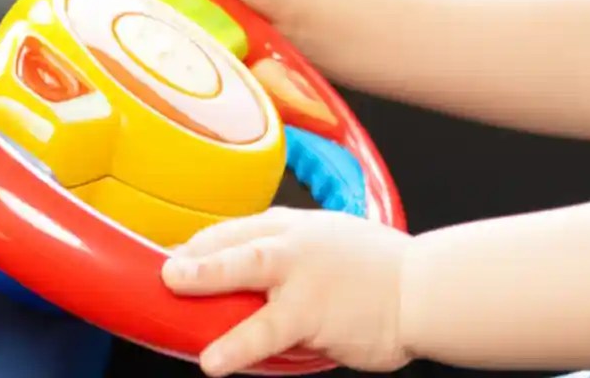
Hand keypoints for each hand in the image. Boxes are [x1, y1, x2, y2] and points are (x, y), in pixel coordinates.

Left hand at [162, 207, 415, 375]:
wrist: (426, 288)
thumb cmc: (378, 269)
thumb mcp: (328, 243)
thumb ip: (286, 253)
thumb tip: (242, 272)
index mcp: (293, 227)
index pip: (234, 230)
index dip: (197, 247)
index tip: (168, 261)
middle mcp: (294, 244)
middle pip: (235, 241)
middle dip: (195, 252)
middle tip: (163, 268)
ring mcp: (303, 277)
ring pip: (248, 271)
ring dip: (208, 278)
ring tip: (173, 290)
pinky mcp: (314, 315)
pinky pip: (268, 332)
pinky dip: (239, 345)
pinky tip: (215, 361)